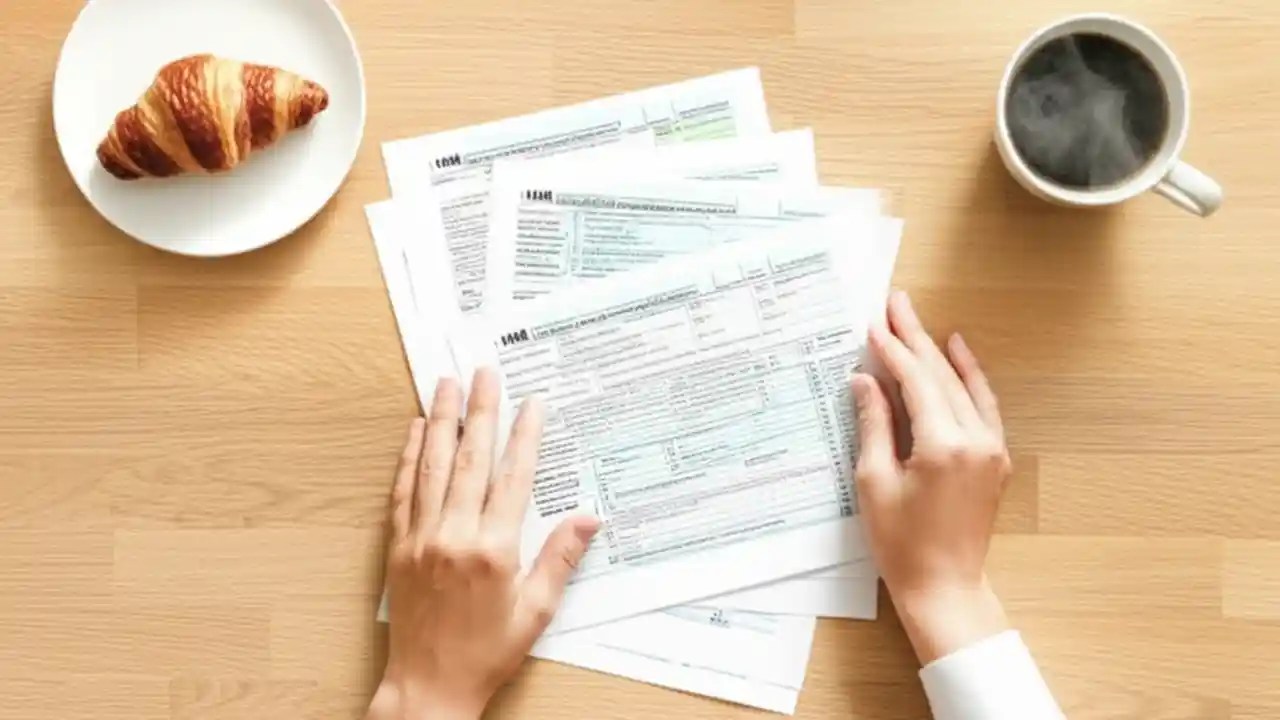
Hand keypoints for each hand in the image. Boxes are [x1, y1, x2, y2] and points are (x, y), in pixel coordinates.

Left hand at [366, 369, 600, 719]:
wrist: (429, 688)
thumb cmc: (487, 654)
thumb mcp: (536, 611)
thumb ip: (560, 558)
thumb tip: (590, 518)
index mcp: (494, 550)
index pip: (513, 477)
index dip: (524, 435)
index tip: (532, 403)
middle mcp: (454, 536)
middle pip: (471, 459)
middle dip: (481, 411)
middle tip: (485, 373)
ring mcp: (422, 539)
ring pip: (433, 467)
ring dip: (442, 421)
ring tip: (447, 384)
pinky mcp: (398, 547)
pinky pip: (403, 492)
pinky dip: (409, 458)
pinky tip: (417, 431)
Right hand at [852, 291, 1012, 664]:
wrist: (944, 586)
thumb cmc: (901, 543)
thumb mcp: (874, 481)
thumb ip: (874, 424)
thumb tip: (866, 381)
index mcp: (943, 445)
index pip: (915, 382)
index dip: (892, 351)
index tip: (873, 325)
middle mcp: (975, 441)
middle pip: (941, 376)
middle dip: (915, 339)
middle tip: (896, 304)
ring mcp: (991, 449)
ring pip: (963, 387)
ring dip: (939, 353)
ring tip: (919, 321)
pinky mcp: (995, 459)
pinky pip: (983, 406)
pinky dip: (969, 379)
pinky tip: (958, 355)